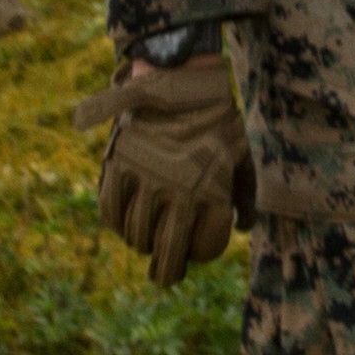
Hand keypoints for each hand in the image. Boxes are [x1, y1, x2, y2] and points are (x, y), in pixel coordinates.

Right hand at [77, 54, 247, 284]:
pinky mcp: (118, 166)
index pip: (204, 248)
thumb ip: (244, 195)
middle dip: (168, 271)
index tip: (199, 251)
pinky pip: (110, 211)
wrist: (180, 79)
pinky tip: (125, 223)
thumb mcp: (242, 155)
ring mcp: (144, 180)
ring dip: (143, 244)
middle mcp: (176, 192)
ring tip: (149, 241)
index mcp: (211, 193)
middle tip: (167, 275)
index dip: (203, 255)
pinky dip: (117, 223)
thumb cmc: (217, 118)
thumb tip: (244, 228)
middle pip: (167, 253)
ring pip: (136, 236)